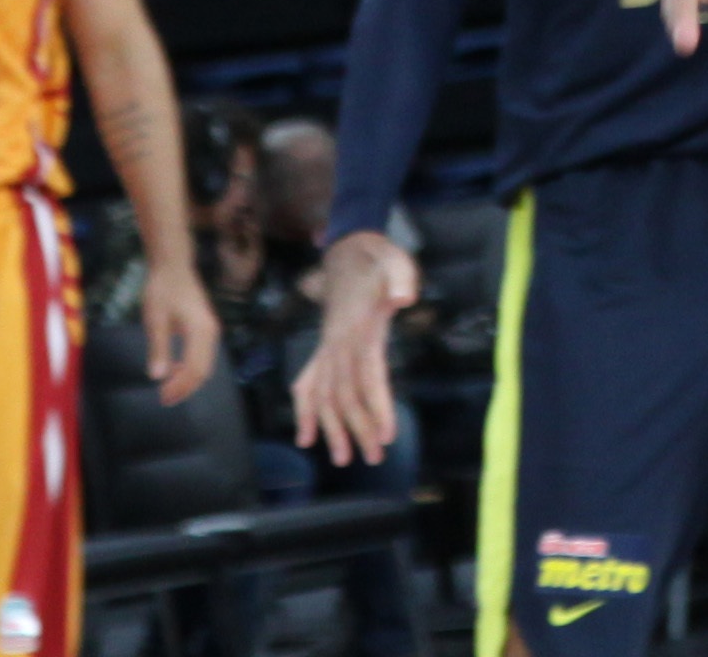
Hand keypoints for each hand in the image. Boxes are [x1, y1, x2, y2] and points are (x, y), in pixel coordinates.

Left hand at [143, 257, 221, 406]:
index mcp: (201, 330)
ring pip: (205, 364)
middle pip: (203, 370)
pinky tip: (174, 369)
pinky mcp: (206, 327)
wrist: (173, 264)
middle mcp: (211, 331)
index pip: (194, 369)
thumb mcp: (155, 319)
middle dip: (185, 388)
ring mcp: (210, 329)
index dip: (180, 387)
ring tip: (168, 388)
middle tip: (164, 398)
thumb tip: (157, 377)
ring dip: (188, 380)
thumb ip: (158, 348)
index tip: (162, 397)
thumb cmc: (162, 288)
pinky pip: (203, 355)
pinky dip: (191, 368)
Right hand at [292, 228, 418, 463]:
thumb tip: (403, 298)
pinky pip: (308, 382)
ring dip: (333, 428)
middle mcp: (338, 342)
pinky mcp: (323, 349)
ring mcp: (327, 347)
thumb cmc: (376, 259)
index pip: (367, 372)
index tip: (387, 434)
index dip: (376, 405)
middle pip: (346, 392)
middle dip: (359, 428)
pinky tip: (305, 437)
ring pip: (326, 394)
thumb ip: (399, 278)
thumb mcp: (393, 259)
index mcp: (358, 326)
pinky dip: (304, 409)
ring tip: (343, 459)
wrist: (348, 248)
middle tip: (375, 457)